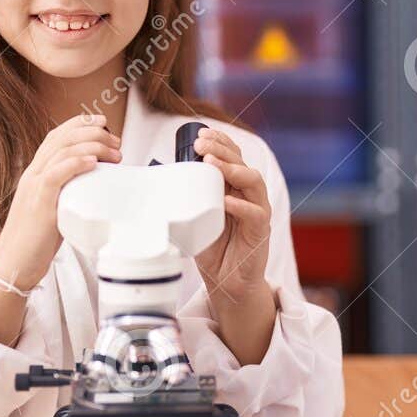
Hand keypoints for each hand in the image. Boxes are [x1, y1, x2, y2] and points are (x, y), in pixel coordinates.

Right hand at [0, 113, 121, 287]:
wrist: (13, 264)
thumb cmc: (35, 242)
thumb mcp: (55, 209)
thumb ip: (69, 194)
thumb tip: (96, 188)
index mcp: (35, 174)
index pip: (55, 137)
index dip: (79, 124)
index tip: (102, 123)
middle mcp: (32, 175)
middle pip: (61, 138)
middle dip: (92, 132)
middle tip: (116, 142)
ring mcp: (33, 187)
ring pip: (62, 152)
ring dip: (92, 147)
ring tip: (113, 153)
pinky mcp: (38, 203)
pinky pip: (56, 174)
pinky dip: (76, 164)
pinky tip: (93, 162)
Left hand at [191, 127, 271, 303]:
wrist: (228, 282)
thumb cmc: (212, 248)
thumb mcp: (194, 217)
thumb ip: (185, 199)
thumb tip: (156, 180)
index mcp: (235, 188)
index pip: (233, 156)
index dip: (220, 141)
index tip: (201, 133)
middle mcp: (249, 196)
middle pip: (242, 163)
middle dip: (222, 149)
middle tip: (201, 144)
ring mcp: (257, 212)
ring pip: (253, 182)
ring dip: (233, 170)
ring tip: (212, 163)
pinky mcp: (260, 232)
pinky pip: (256, 214)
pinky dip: (242, 206)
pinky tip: (227, 200)